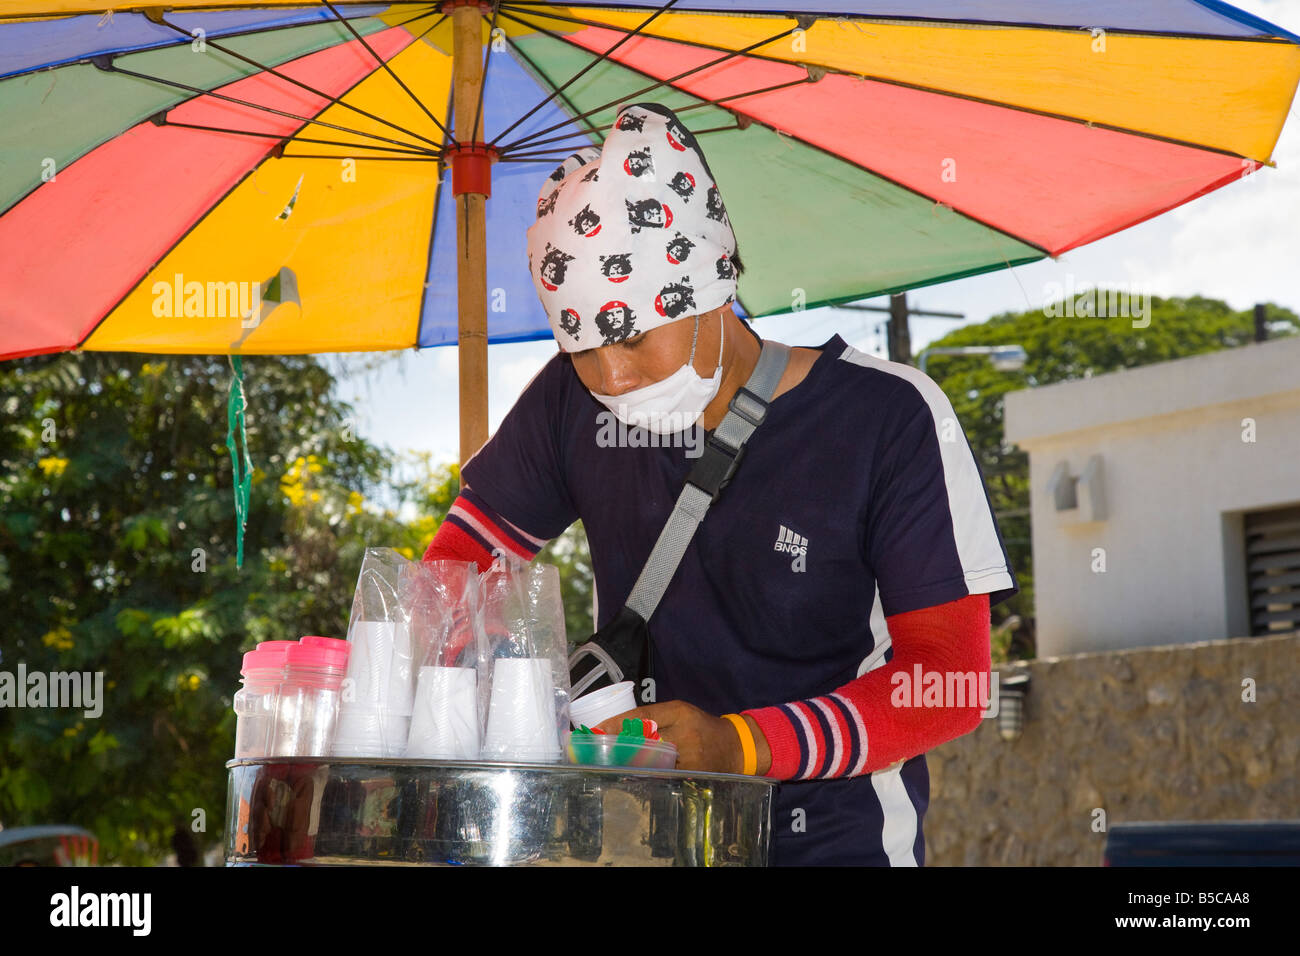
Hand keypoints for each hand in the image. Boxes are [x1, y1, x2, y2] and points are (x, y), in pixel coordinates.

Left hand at [594, 700, 770, 774]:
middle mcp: (685, 733)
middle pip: (645, 741)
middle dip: (619, 747)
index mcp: (680, 712)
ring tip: (607, 765)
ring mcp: (690, 757)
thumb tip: (618, 728)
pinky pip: (664, 777)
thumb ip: (655, 719)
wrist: (736, 747)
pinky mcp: (693, 775)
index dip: (618, 723)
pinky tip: (630, 778)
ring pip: (652, 763)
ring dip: (628, 765)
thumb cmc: (702, 727)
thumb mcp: (681, 713)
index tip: (597, 730)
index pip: (644, 716)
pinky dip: (646, 777)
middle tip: (596, 752)